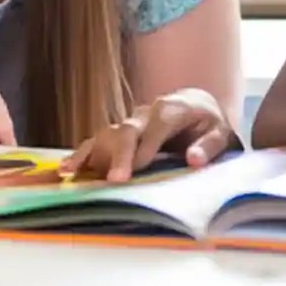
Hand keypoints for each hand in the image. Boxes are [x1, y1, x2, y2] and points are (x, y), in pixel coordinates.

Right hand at [60, 88, 236, 181]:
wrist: (194, 105)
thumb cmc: (207, 122)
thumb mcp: (219, 131)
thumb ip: (208, 146)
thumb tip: (193, 159)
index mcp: (172, 108)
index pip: (157, 125)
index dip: (147, 145)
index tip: (140, 167)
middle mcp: (145, 113)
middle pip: (128, 130)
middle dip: (120, 154)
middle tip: (115, 180)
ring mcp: (128, 122)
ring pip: (107, 134)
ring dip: (93, 154)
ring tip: (75, 173)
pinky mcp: (118, 133)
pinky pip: (97, 142)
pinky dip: (82, 155)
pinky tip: (66, 169)